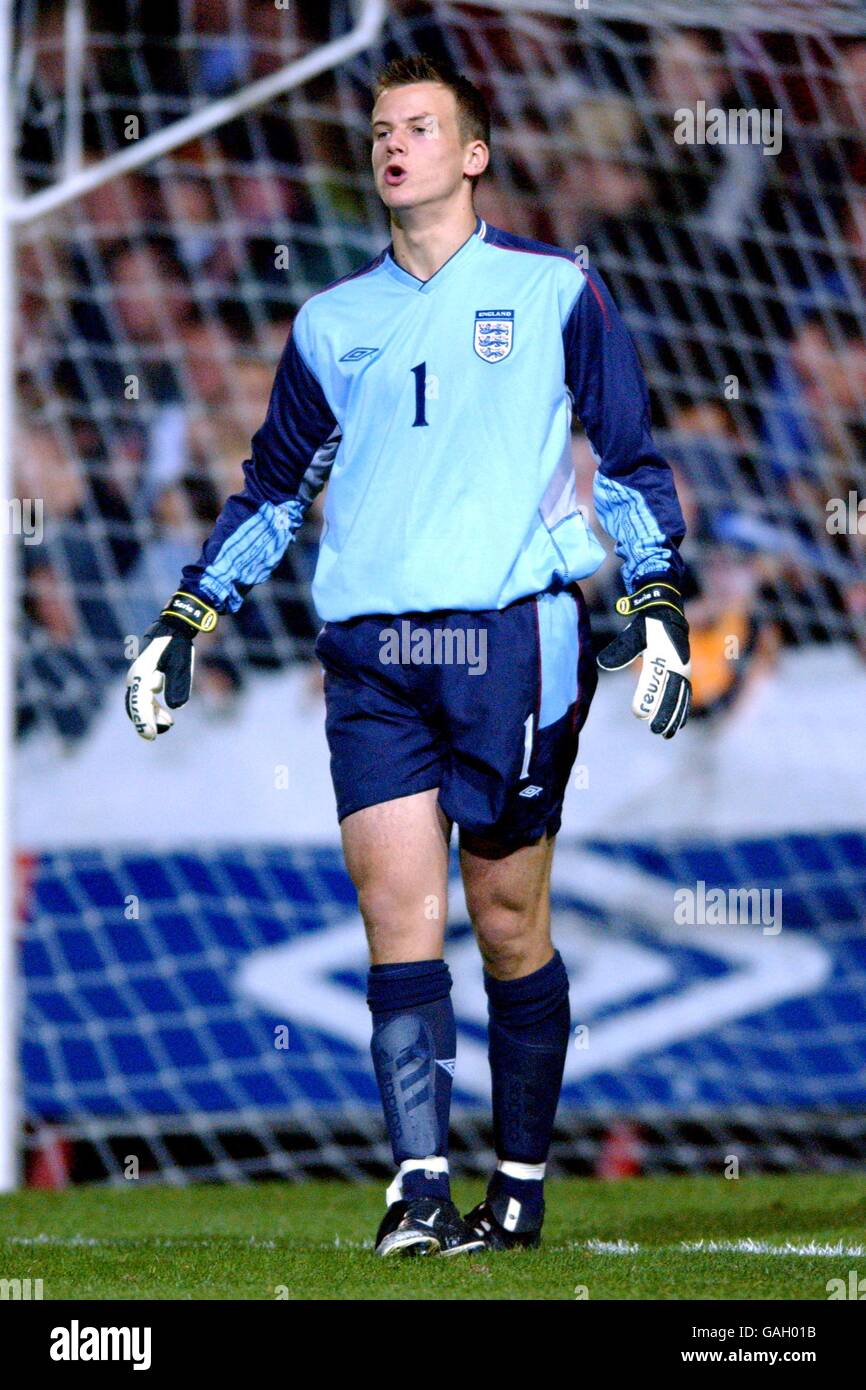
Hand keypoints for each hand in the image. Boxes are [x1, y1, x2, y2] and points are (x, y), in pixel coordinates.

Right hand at [125, 591, 216, 740]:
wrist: (173, 627)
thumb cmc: (179, 644)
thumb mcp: (182, 663)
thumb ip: (179, 685)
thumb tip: (176, 707)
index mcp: (143, 670)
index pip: (139, 700)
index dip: (144, 719)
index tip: (151, 734)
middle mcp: (136, 674)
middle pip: (134, 704)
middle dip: (143, 721)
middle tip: (153, 736)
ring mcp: (138, 676)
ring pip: (138, 702)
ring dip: (149, 715)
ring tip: (168, 723)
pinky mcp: (143, 678)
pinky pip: (143, 698)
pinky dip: (152, 709)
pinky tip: (166, 716)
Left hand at [597, 579, 690, 738]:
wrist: (668, 613)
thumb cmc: (647, 626)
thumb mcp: (632, 635)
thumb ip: (620, 651)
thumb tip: (603, 663)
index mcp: (662, 655)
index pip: (654, 682)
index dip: (648, 699)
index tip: (640, 714)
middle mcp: (676, 664)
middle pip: (671, 693)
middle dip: (663, 713)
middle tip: (655, 730)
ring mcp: (683, 669)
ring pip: (680, 697)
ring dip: (674, 716)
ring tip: (667, 733)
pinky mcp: (684, 673)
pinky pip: (685, 694)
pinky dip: (683, 709)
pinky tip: (679, 724)